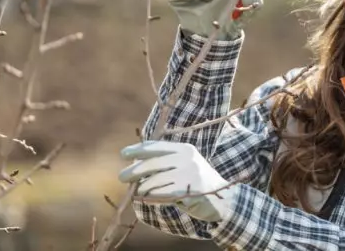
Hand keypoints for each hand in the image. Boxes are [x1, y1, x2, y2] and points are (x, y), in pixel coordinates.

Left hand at [118, 140, 235, 221]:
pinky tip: (147, 198)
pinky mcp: (188, 189)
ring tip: (138, 192)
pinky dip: (151, 197)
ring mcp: (188, 173)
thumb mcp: (185, 164)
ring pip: (154, 181)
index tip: (123, 154)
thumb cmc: (197, 181)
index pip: (157, 146)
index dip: (138, 149)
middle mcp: (187, 158)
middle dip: (134, 170)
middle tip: (122, 177)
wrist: (223, 198)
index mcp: (185, 149)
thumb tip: (135, 162)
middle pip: (152, 163)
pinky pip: (161, 194)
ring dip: (142, 188)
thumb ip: (166, 161)